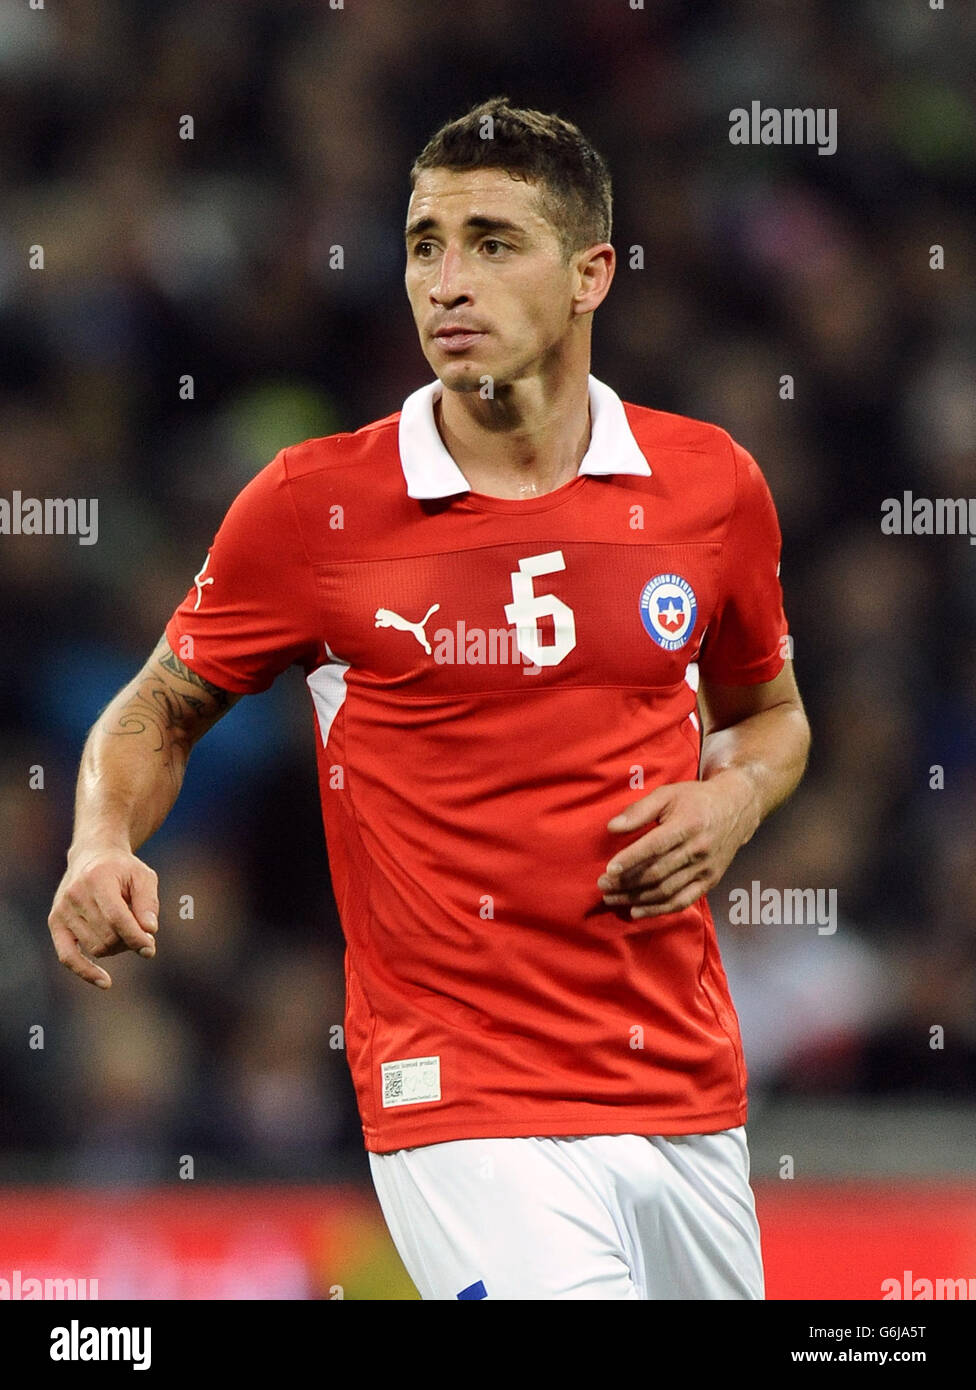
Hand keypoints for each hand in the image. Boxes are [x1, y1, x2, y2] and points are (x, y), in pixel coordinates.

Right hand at [48, 847, 159, 987]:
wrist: (92, 855)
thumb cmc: (123, 869)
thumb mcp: (144, 877)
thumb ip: (148, 903)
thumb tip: (149, 931)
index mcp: (97, 879)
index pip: (116, 917)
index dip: (135, 937)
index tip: (150, 948)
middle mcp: (75, 895)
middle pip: (107, 936)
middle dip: (129, 941)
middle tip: (143, 935)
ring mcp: (62, 910)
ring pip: (95, 947)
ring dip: (117, 948)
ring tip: (125, 932)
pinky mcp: (55, 923)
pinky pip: (67, 956)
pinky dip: (86, 971)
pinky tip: (105, 982)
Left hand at [597, 771, 758, 918]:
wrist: (736, 809)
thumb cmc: (695, 800)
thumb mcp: (668, 794)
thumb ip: (639, 810)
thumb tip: (612, 827)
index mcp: (687, 825)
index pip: (655, 846)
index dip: (631, 859)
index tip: (608, 870)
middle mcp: (698, 850)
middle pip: (657, 873)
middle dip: (627, 882)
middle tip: (602, 886)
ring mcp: (705, 869)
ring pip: (666, 890)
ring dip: (636, 898)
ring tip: (612, 898)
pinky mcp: (710, 881)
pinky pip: (683, 901)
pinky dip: (659, 909)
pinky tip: (637, 910)